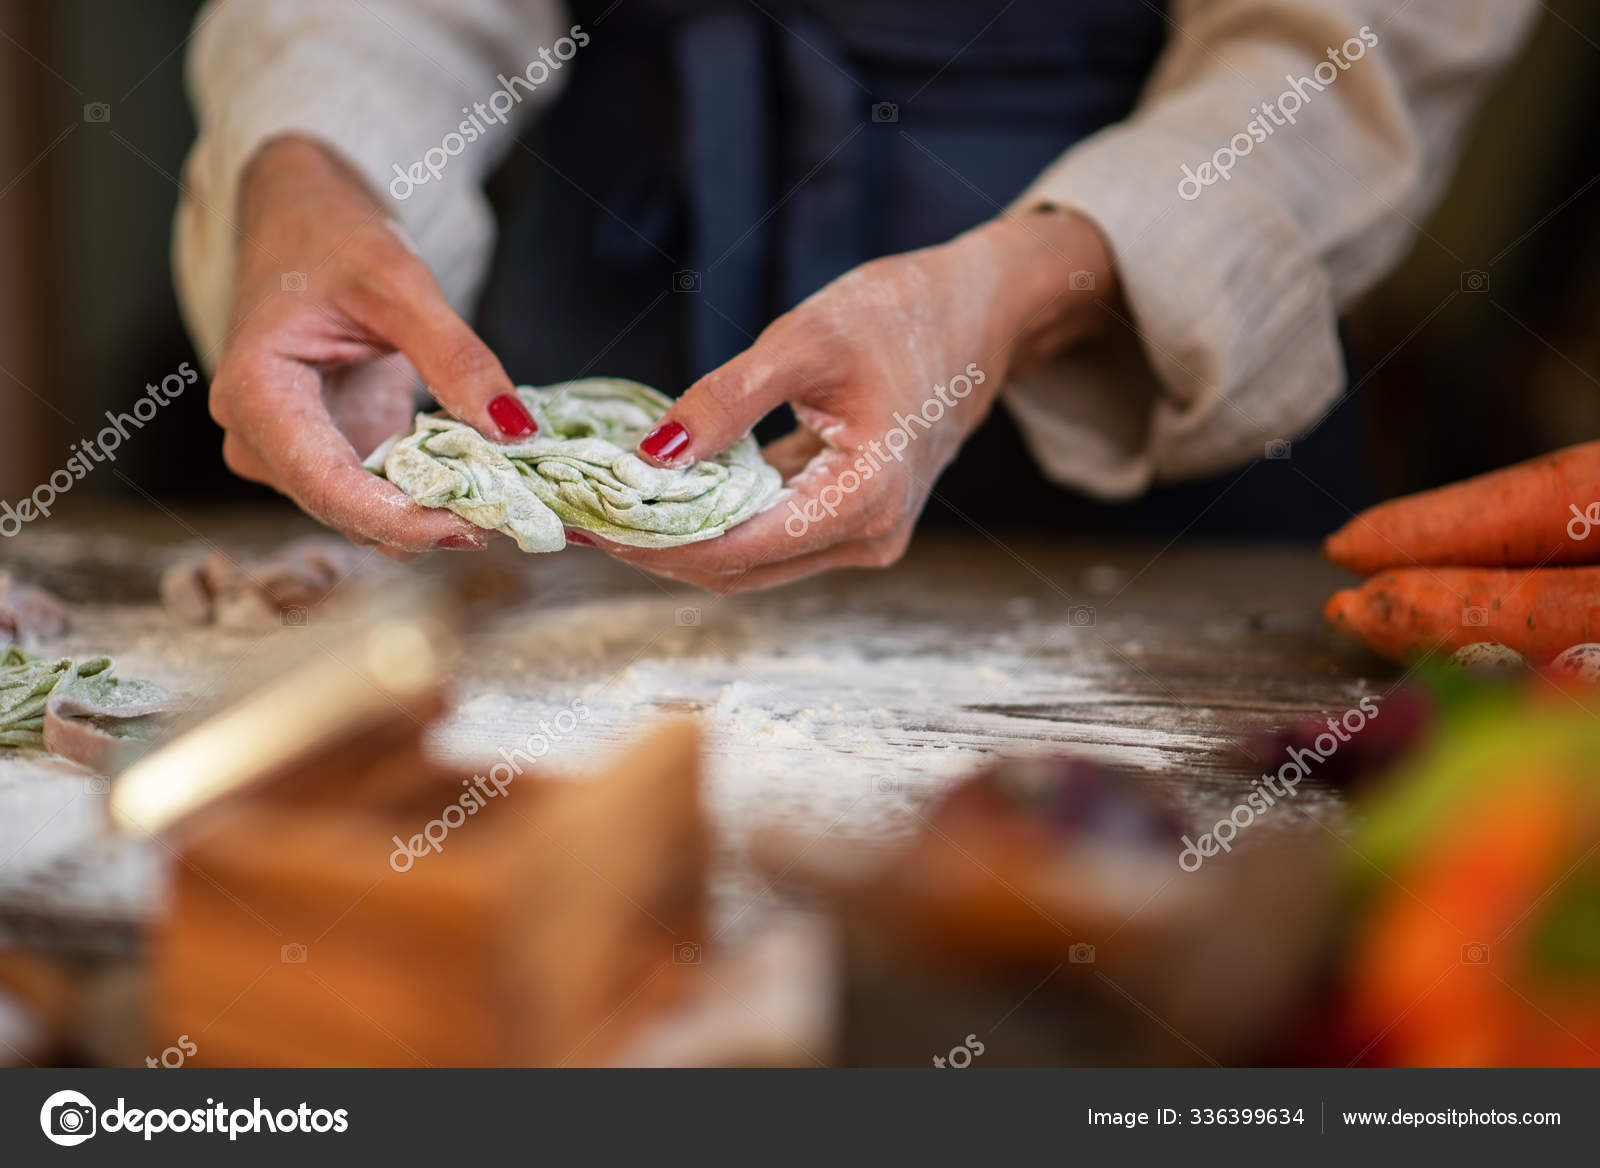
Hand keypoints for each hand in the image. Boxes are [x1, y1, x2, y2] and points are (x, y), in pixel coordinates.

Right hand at [208, 137, 540, 552]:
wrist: (301, 217)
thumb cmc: (331, 235)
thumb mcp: (400, 282)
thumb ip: (456, 356)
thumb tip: (514, 428)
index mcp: (256, 394)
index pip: (326, 485)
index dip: (400, 520)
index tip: (475, 528)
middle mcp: (260, 438)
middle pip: (345, 511)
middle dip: (426, 521)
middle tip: (514, 514)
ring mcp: (291, 452)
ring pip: (365, 514)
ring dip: (432, 512)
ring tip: (508, 499)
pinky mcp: (329, 452)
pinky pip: (381, 494)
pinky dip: (430, 494)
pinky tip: (483, 485)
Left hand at [598, 209, 1117, 591]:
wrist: (979, 315)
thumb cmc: (903, 314)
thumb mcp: (806, 339)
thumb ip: (727, 399)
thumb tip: (651, 453)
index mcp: (862, 500)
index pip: (734, 549)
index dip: (651, 543)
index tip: (581, 521)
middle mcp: (868, 538)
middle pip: (735, 569)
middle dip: (652, 549)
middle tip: (572, 516)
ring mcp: (862, 535)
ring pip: (749, 561)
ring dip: (677, 540)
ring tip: (601, 506)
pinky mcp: (850, 519)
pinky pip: (769, 536)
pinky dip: (713, 521)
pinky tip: (658, 494)